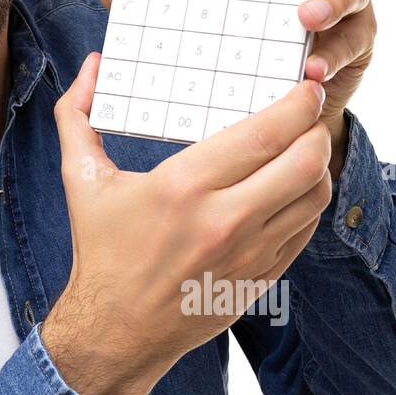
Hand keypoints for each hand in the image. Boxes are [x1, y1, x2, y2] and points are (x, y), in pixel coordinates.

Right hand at [44, 51, 331, 394]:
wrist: (116, 328)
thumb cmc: (100, 250)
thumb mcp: (81, 179)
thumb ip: (77, 115)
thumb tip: (90, 66)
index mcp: (181, 188)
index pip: (263, 134)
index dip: (296, 104)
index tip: (304, 86)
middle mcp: (223, 221)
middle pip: (304, 161)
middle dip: (316, 126)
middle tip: (310, 108)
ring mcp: (248, 254)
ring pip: (314, 195)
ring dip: (318, 162)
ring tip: (304, 143)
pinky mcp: (261, 277)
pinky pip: (305, 229)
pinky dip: (307, 200)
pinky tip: (292, 185)